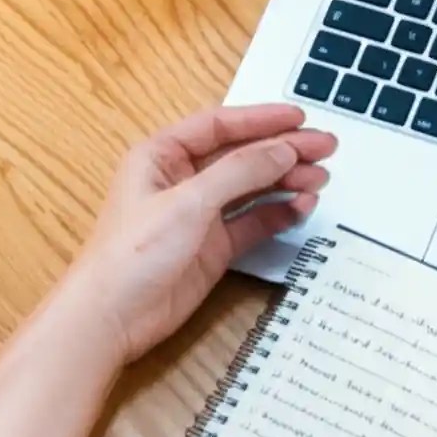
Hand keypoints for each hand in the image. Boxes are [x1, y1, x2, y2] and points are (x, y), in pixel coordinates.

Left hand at [69, 104, 336, 362]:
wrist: (111, 318)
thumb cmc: (130, 255)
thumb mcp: (189, 202)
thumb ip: (240, 171)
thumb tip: (283, 149)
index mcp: (163, 156)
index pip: (221, 125)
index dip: (262, 119)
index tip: (300, 118)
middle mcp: (183, 180)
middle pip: (243, 155)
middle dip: (284, 150)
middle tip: (324, 148)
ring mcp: (200, 214)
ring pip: (253, 187)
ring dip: (287, 180)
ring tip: (320, 178)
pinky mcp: (213, 246)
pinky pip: (254, 222)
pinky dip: (279, 213)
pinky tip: (301, 207)